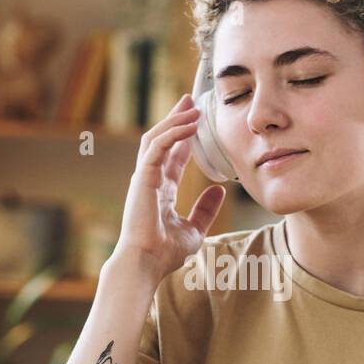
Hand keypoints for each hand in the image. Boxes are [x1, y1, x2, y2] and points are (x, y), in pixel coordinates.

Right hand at [112, 93, 226, 282]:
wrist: (147, 263)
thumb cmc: (164, 252)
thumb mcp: (194, 228)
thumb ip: (206, 209)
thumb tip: (220, 190)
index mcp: (159, 190)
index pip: (171, 156)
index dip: (183, 137)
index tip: (195, 121)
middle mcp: (149, 180)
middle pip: (161, 139)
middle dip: (175, 118)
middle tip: (189, 100)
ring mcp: (144, 177)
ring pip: (156, 137)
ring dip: (174, 120)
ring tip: (191, 105)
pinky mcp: (142, 178)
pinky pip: (157, 147)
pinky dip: (173, 133)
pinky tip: (189, 124)